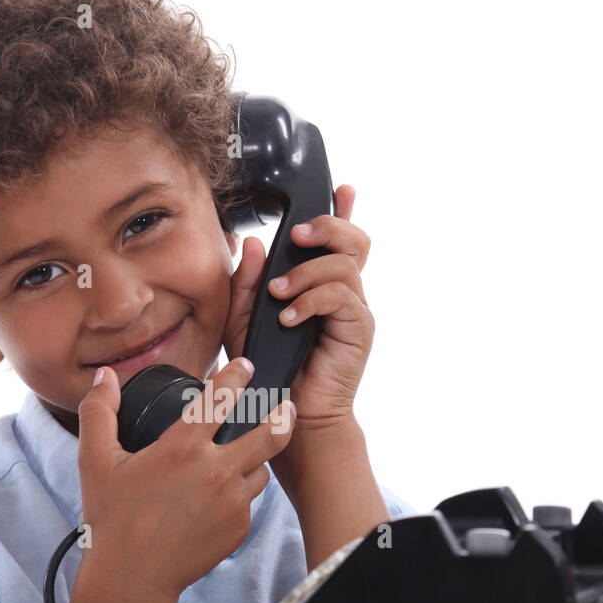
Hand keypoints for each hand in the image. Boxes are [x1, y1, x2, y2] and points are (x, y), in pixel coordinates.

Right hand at [75, 358, 296, 601]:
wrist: (133, 578)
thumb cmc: (113, 520)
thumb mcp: (95, 462)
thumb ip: (99, 413)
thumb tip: (106, 379)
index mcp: (183, 447)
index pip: (223, 397)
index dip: (238, 375)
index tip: (245, 367)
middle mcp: (216, 470)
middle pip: (270, 432)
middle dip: (282, 414)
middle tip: (285, 406)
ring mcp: (232, 502)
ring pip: (261, 468)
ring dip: (254, 460)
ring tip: (239, 460)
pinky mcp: (238, 529)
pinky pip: (249, 502)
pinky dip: (239, 495)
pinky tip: (218, 499)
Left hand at [224, 184, 373, 434]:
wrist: (288, 413)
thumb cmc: (268, 368)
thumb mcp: (244, 321)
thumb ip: (246, 284)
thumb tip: (252, 244)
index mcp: (321, 285)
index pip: (339, 242)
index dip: (344, 212)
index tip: (343, 189)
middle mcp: (344, 293)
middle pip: (354, 241)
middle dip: (327, 227)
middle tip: (297, 235)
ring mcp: (354, 310)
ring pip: (343, 265)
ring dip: (306, 272)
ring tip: (279, 294)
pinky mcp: (358, 329)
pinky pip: (339, 297)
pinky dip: (310, 301)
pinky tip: (289, 318)